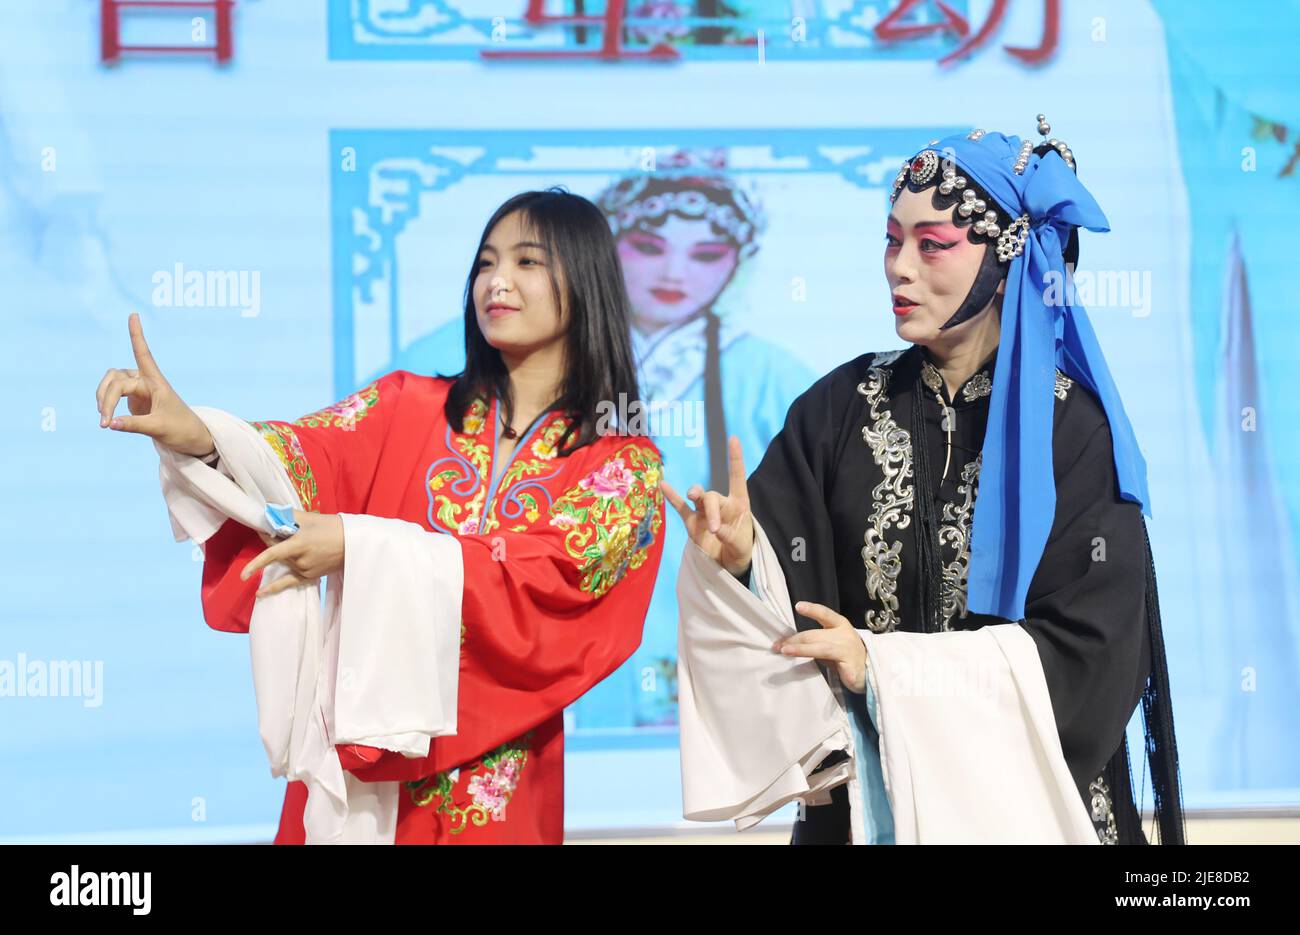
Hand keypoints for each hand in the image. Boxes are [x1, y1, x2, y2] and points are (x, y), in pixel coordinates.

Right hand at [96, 312, 214, 456]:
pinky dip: (105, 404)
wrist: (188, 437)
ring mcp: (137, 388)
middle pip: (116, 379)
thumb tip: (109, 424)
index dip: (137, 335)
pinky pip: (111, 393)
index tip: (133, 314)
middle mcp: (146, 380)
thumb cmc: (179, 429)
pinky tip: (107, 420)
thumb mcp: (158, 427)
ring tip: (104, 422)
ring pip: (110, 383)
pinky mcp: (132, 398)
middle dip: (106, 399)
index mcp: (156, 381)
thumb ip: (133, 425)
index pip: (144, 354)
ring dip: (103, 399)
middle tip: (104, 423)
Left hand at [239, 510, 344, 597]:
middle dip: (271, 541)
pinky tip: (260, 593)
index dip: (256, 562)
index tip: (242, 573)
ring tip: (295, 539)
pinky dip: (274, 587)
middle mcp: (300, 560)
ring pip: (284, 563)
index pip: (272, 555)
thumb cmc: (333, 527)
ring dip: (281, 553)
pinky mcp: (310, 576)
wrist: (355, 542)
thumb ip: (287, 516)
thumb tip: (270, 512)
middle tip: (274, 528)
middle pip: (276, 553)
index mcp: (299, 544)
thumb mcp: (310, 518)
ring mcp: (305, 570)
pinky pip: (289, 582)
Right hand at [660, 436, 754, 577]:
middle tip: (715, 530)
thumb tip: (714, 529)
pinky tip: (663, 485)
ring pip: (698, 498)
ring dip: (695, 495)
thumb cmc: (739, 548)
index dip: (735, 459)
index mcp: (738, 504)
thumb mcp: (740, 545)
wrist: (728, 564)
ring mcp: (704, 511)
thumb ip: (729, 536)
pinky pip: (680, 507)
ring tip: (692, 496)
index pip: (737, 478)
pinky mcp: (691, 521)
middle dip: (712, 511)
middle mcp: (721, 504)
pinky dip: (672, 496)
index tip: (733, 439)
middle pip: (712, 496)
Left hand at [774, 602, 868, 692]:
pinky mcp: (852, 667)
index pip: (824, 614)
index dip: (812, 609)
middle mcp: (843, 635)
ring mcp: (848, 650)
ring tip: (786, 651)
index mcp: (839, 624)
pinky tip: (834, 675)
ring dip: (802, 650)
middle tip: (778, 646)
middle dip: (794, 640)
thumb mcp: (831, 640)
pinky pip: (843, 670)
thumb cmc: (844, 652)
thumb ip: (814, 639)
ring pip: (821, 649)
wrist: (870, 667)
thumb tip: (787, 643)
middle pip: (814, 635)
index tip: (798, 606)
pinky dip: (840, 673)